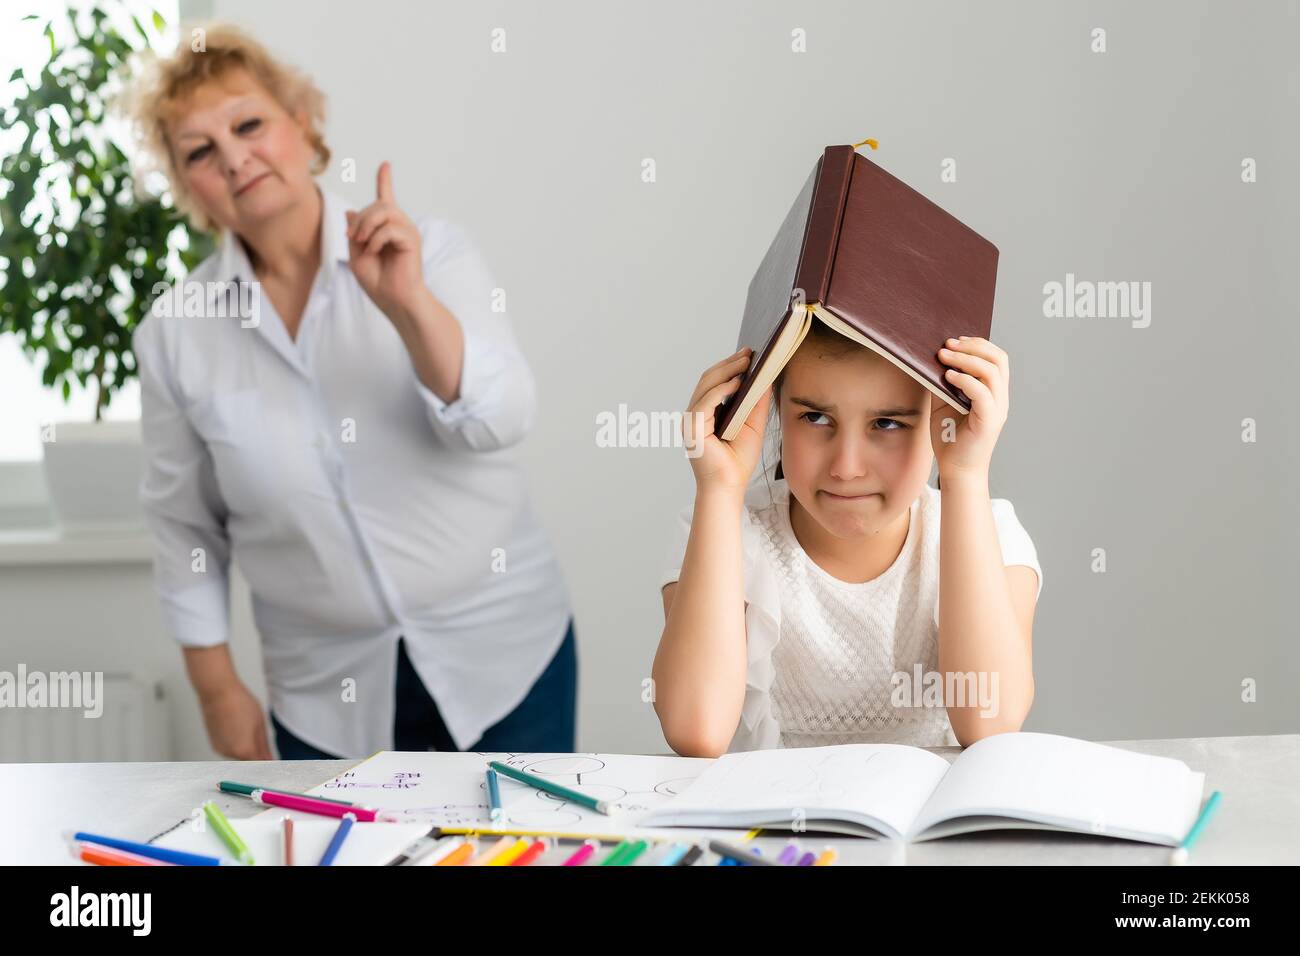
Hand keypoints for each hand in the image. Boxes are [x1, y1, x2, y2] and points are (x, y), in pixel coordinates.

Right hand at [199, 683, 273, 759]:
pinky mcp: (214, 744)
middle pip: (249, 761)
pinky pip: (229, 749)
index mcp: (245, 750)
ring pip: (238, 754)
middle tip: (260, 736)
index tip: (273, 759)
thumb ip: (264, 745)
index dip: (268, 762)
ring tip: (246, 726)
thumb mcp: (260, 724)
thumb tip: (269, 759)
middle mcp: (230, 754)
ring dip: (245, 747)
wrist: (217, 693)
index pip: (260, 764)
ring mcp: (220, 749)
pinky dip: (235, 743)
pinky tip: (237, 727)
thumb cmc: (239, 703)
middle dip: (256, 753)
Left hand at [346, 161, 425, 326]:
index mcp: (387, 229)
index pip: (386, 199)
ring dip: (367, 224)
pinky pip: (390, 228)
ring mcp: (407, 232)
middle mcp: (400, 226)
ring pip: (385, 211)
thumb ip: (354, 233)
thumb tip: (351, 211)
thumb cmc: (378, 282)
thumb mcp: (356, 255)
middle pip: (379, 204)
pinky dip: (376, 239)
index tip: (386, 164)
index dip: (385, 180)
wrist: (394, 300)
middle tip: (353, 237)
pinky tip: (374, 252)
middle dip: (361, 218)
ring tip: (362, 243)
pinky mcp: (412, 240)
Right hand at [681, 347, 769, 494]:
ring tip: (746, 362)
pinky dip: (721, 390)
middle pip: (708, 379)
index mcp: (706, 413)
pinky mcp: (693, 429)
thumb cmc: (738, 461)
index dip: (730, 366)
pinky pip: (705, 402)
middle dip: (729, 364)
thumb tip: (766, 377)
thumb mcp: (754, 424)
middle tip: (749, 352)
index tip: (749, 353)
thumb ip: (757, 401)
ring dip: (726, 371)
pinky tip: (738, 382)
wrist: (729, 487)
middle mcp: (695, 414)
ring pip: (705, 386)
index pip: (714, 382)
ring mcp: (691, 421)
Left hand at [929, 335, 1008, 480]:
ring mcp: (997, 409)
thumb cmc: (950, 439)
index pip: (996, 358)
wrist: (956, 470)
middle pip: (999, 359)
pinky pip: (982, 393)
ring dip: (966, 360)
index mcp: (993, 392)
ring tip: (944, 357)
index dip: (977, 344)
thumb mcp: (942, 404)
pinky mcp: (989, 421)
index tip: (954, 340)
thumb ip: (942, 383)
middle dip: (973, 346)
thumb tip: (931, 361)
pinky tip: (948, 377)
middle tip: (947, 344)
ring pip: (992, 372)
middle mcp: (1000, 398)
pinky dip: (965, 380)